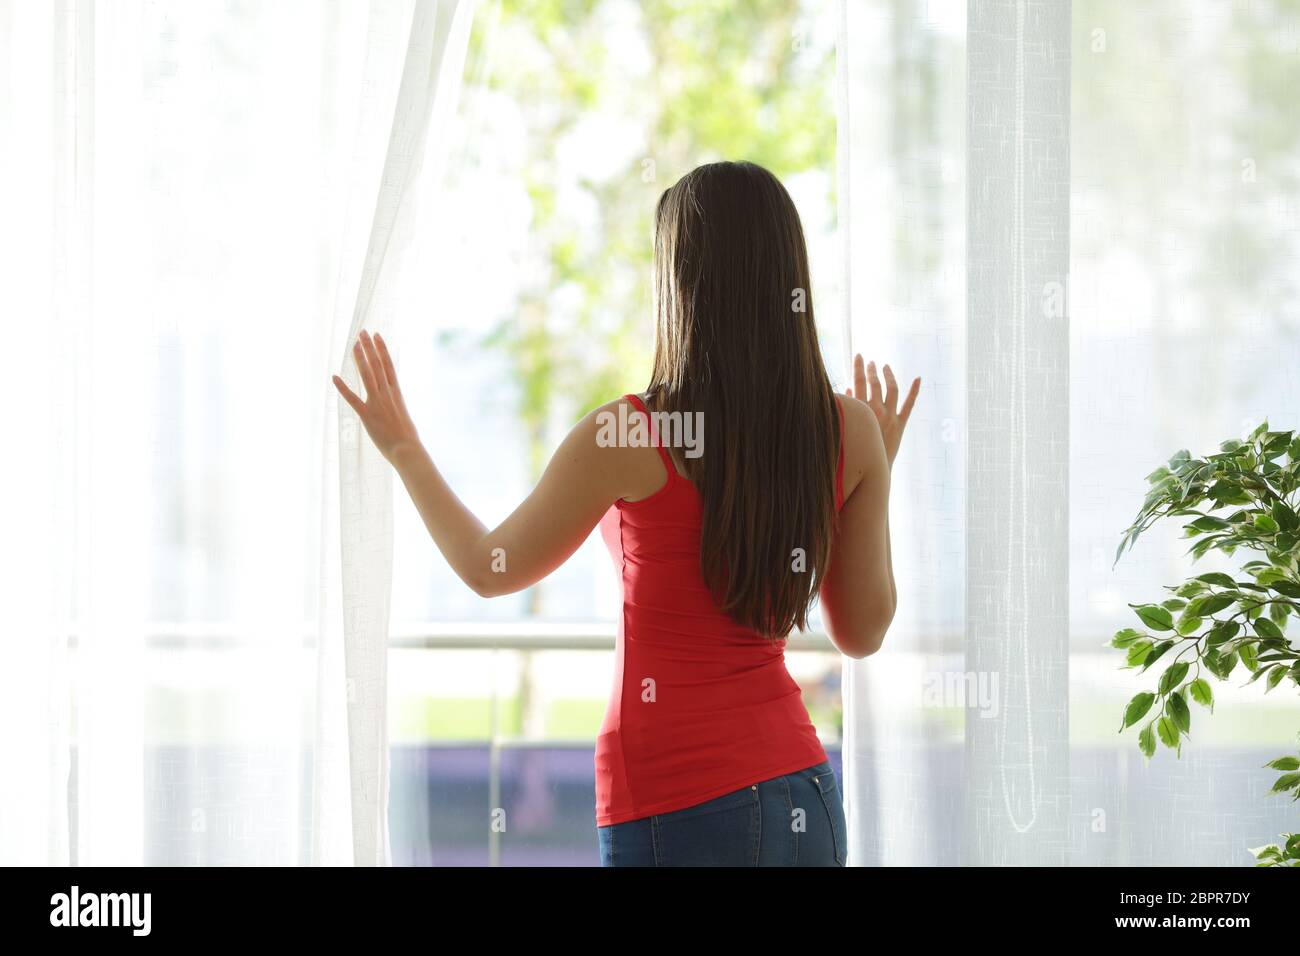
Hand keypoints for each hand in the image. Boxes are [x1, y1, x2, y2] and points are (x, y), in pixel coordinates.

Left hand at [332, 329, 421, 463]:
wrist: (407, 450)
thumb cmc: (407, 437)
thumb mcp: (403, 414)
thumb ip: (395, 404)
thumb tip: (392, 401)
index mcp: (396, 393)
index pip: (388, 365)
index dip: (382, 349)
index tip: (376, 335)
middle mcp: (387, 394)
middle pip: (377, 365)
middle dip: (369, 347)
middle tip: (362, 332)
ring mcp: (377, 403)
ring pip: (368, 376)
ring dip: (360, 359)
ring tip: (353, 344)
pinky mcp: (367, 416)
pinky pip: (353, 399)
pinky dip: (343, 388)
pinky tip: (335, 377)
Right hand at [845, 353, 918, 465]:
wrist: (870, 470)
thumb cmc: (853, 450)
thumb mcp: (845, 428)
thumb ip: (847, 409)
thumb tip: (846, 391)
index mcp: (860, 411)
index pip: (858, 382)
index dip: (858, 367)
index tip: (858, 355)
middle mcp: (876, 411)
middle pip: (875, 383)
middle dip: (872, 370)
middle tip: (870, 362)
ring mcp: (890, 417)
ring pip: (892, 389)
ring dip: (888, 376)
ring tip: (885, 367)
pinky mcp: (900, 424)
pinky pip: (909, 404)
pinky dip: (915, 391)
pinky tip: (918, 378)